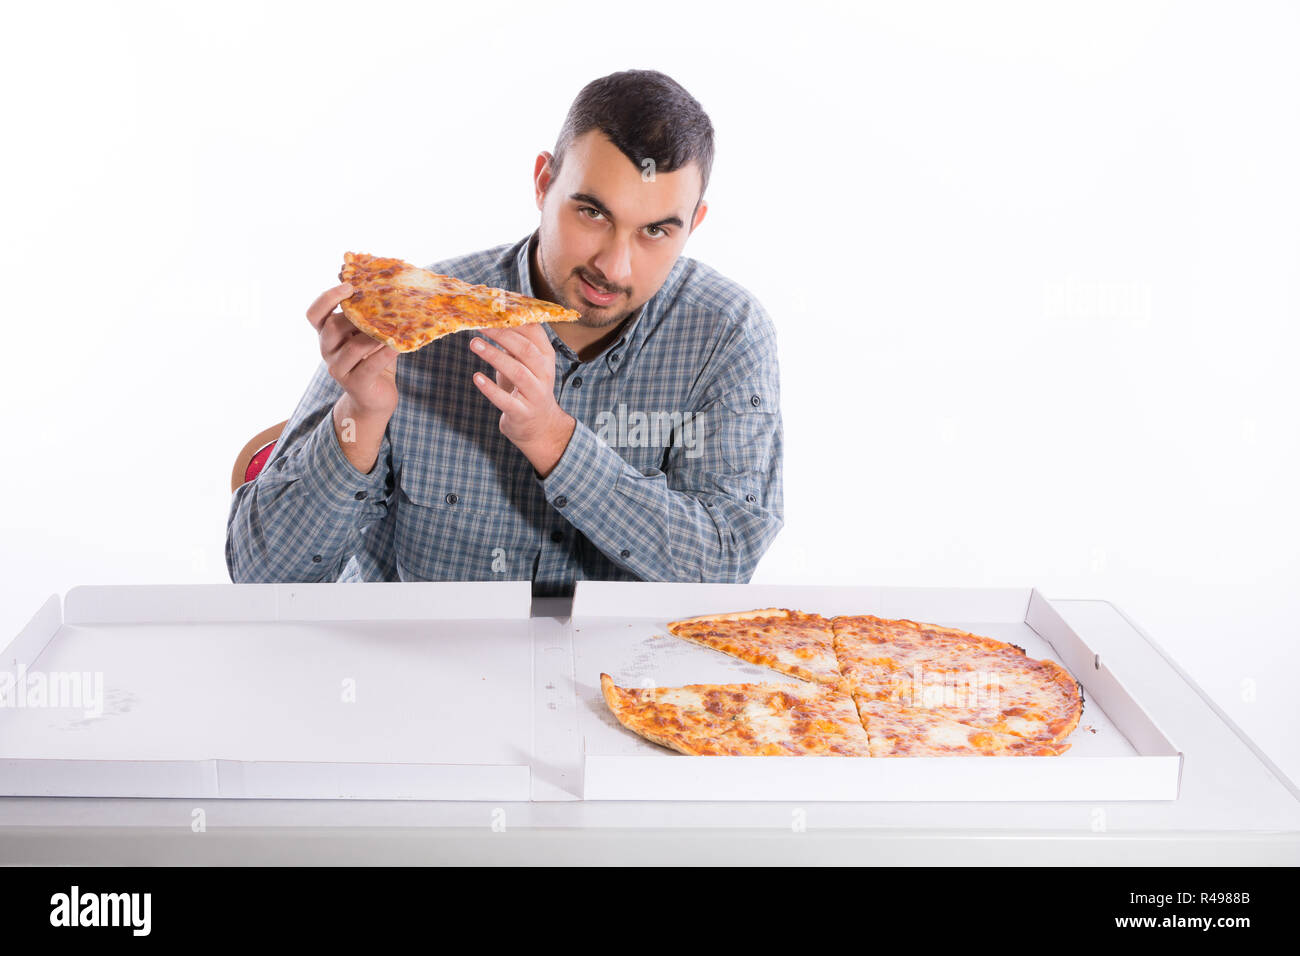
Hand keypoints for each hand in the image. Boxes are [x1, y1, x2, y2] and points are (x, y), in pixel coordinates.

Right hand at [306, 283, 399, 422]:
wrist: (377, 398)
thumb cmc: (373, 360)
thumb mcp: (366, 335)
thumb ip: (366, 316)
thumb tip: (376, 285)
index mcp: (327, 335)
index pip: (314, 315)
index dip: (326, 298)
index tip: (349, 286)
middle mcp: (327, 351)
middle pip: (332, 328)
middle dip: (354, 316)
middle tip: (378, 308)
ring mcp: (339, 369)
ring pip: (352, 347)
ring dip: (373, 335)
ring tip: (393, 326)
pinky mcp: (355, 384)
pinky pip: (369, 366)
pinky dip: (384, 354)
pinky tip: (397, 346)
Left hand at [469, 325, 575, 477]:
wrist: (539, 426)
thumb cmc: (526, 387)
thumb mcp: (525, 362)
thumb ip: (514, 341)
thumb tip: (492, 313)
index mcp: (546, 356)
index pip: (534, 331)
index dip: (514, 318)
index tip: (493, 308)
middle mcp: (544, 373)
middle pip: (525, 349)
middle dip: (501, 334)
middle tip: (478, 324)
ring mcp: (535, 394)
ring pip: (517, 371)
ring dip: (494, 356)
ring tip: (473, 344)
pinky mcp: (522, 412)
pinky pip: (505, 400)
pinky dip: (490, 388)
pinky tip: (476, 377)